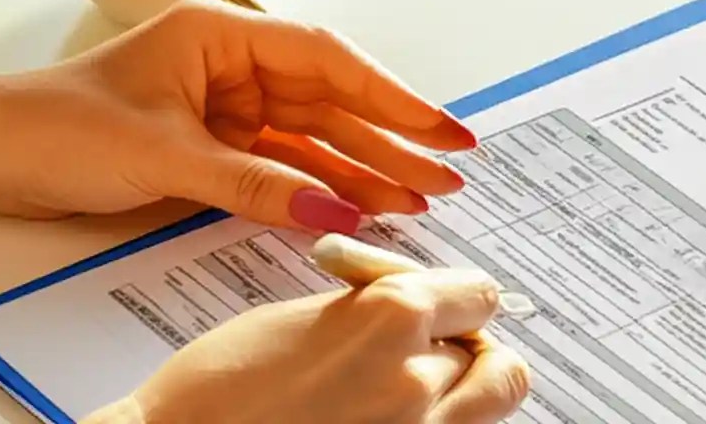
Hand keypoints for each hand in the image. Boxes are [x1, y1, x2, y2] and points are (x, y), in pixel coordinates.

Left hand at [0, 0, 475, 231]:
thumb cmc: (60, 125)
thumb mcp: (165, 154)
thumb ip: (255, 184)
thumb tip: (336, 213)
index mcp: (224, 35)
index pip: (328, 59)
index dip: (393, 95)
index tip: (443, 128)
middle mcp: (235, 64)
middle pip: (332, 100)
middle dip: (392, 139)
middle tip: (449, 173)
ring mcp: (229, 106)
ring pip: (314, 137)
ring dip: (365, 168)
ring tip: (422, 199)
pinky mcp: (216, 144)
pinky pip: (284, 165)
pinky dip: (320, 187)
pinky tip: (361, 206)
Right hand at [83, 268, 529, 423]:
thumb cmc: (212, 391)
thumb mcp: (294, 319)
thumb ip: (365, 308)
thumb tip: (410, 308)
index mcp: (390, 319)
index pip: (479, 295)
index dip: (459, 298)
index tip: (443, 304)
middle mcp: (418, 382)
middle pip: (492, 357)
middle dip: (462, 349)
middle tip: (428, 351)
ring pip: (491, 404)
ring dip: (466, 392)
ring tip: (418, 391)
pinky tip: (389, 421)